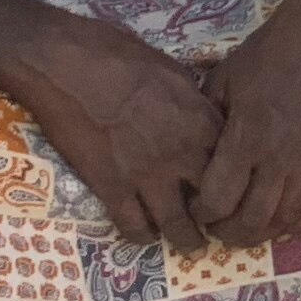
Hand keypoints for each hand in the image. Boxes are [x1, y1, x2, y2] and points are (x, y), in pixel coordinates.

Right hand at [0, 13, 225, 250]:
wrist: (62, 62)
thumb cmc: (115, 53)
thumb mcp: (171, 69)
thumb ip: (191, 102)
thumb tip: (200, 118)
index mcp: (199, 120)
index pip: (235, 162)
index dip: (237, 178)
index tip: (236, 186)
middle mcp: (181, 153)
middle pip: (214, 200)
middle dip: (219, 216)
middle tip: (218, 224)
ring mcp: (146, 174)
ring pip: (177, 225)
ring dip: (185, 239)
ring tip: (190, 246)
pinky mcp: (110, 188)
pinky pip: (133, 227)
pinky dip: (141, 236)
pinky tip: (145, 235)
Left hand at [193, 0, 300, 248]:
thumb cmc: (268, 53)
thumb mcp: (224, 79)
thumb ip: (209, 119)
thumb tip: (196, 149)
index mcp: (245, 137)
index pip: (219, 197)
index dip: (203, 213)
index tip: (196, 209)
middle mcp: (277, 157)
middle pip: (251, 218)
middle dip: (229, 233)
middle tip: (218, 231)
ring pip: (286, 218)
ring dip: (263, 234)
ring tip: (247, 232)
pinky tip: (286, 227)